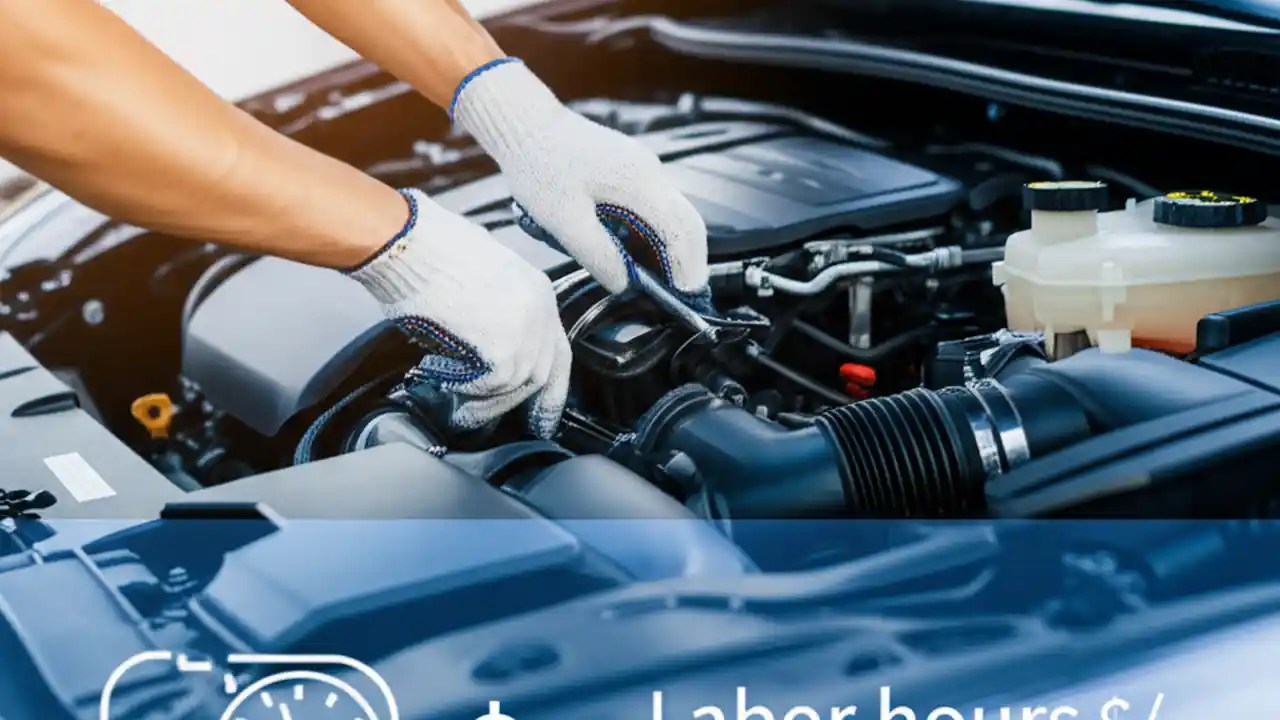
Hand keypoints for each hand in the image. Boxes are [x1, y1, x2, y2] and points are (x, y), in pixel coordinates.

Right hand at [349, 189, 569, 437]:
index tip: (540, 412)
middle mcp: (542, 312)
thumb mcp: (478, 277)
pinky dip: (464, 388)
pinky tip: (440, 375)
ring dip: (482, 400)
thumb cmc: (429, 252)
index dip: (549, 386)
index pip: (556, 349)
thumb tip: (479, 346)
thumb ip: (493, 312)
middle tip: (485, 419)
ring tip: (453, 399)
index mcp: (538, 291)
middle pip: (542, 373)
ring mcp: (527, 332)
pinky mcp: (505, 351)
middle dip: (517, 403)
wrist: (409, 244)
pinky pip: (489, 386)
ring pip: (514, 385)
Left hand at [452, 58, 708, 295]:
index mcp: (639, 182)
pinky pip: (655, 204)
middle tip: (680, 296)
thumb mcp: (562, 220)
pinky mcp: (629, 168)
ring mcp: (642, 167)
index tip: (686, 297)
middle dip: (688, 261)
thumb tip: (625, 285)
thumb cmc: (538, 167)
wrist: (525, 124)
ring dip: (672, 247)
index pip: (682, 230)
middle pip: (686, 222)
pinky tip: (639, 252)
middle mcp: (650, 172)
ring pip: (673, 213)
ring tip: (661, 281)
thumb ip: (598, 255)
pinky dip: (656, 232)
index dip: (688, 267)